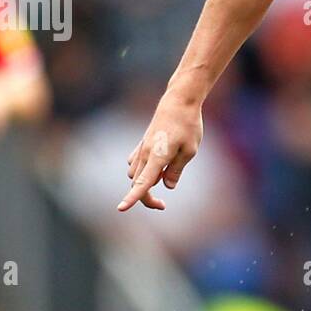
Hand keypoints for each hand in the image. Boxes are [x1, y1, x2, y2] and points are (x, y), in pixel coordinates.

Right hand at [118, 89, 203, 211]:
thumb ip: (176, 170)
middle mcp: (145, 154)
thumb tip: (167, 186)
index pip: (142, 183)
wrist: (179, 101)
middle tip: (163, 206)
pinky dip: (141, 171)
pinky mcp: (142, 143)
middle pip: (138, 184)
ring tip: (164, 179)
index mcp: (157, 157)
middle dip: (147, 198)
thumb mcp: (190, 151)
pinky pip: (135, 164)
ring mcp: (141, 148)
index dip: (132, 198)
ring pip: (135, 174)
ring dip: (144, 183)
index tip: (121, 209)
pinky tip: (154, 168)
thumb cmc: (188, 125)